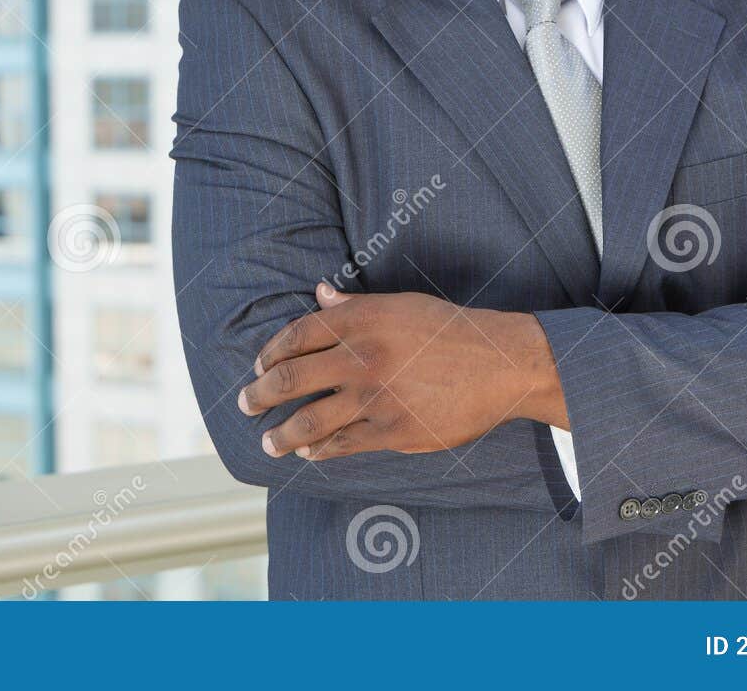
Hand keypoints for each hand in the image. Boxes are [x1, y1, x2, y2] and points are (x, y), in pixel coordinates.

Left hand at [238, 282, 565, 460]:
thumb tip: (319, 293)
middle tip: (245, 403)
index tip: (259, 365)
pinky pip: (343, 444)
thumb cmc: (451, 330)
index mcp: (360, 320)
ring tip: (267, 442)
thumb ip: (354, 305)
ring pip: (309, 420)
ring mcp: (374, 398)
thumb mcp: (401, 304)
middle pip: (291, 378)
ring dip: (281, 434)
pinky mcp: (392, 431)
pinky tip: (309, 452)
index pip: (296, 335)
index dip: (270, 352)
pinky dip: (320, 450)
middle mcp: (360, 357)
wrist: (501, 364)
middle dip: (259, 394)